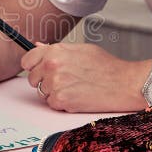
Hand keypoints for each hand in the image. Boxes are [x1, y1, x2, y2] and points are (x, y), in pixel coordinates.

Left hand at [21, 42, 146, 111]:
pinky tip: (77, 96)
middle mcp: (51, 66)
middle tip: (64, 81)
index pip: (27, 60)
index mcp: (55, 51)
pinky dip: (62, 103)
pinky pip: (52, 104)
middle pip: (32, 79)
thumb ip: (56, 49)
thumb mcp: (81, 49)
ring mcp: (55, 84)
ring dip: (53, 93)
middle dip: (44, 81)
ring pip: (42, 93)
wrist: (124, 84)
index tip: (39, 70)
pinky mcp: (61, 100)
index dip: (33, 66)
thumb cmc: (106, 66)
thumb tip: (37, 47)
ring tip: (74, 88)